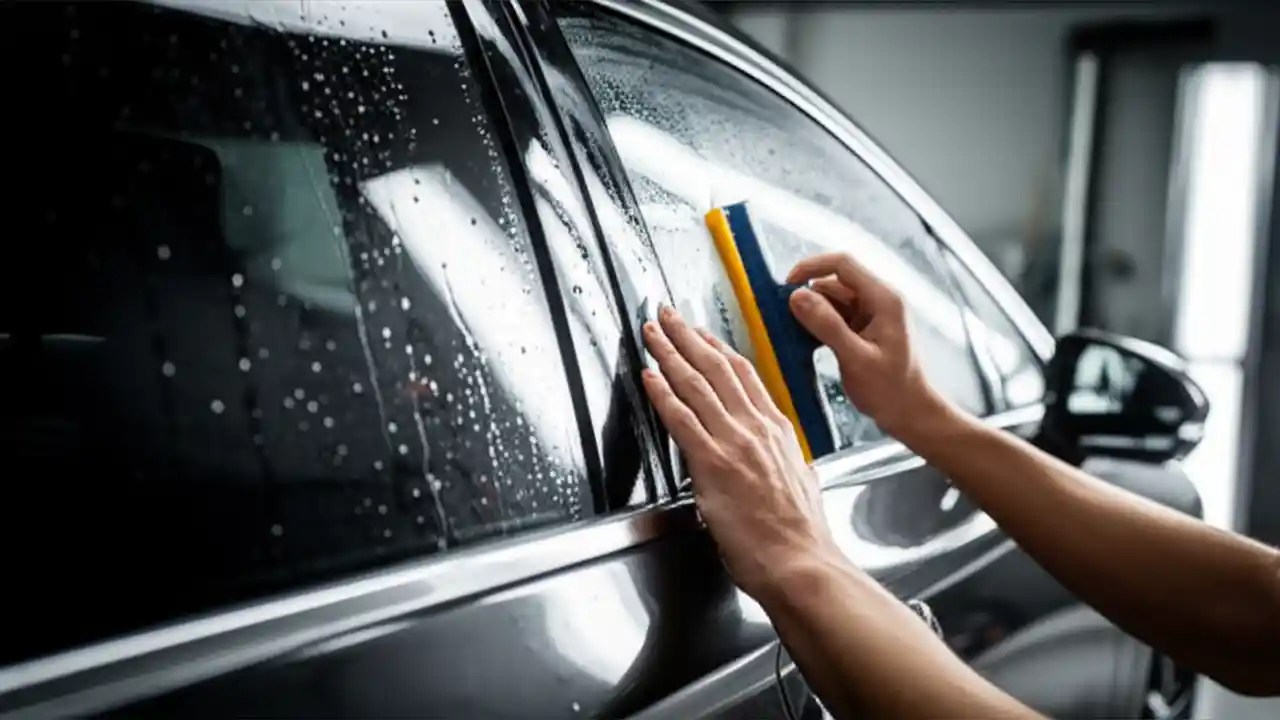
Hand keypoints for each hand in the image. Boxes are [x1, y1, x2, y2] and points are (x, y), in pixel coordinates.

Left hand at [641, 305, 839, 601]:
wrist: (802, 563)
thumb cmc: (801, 536)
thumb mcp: (803, 482)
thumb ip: (788, 462)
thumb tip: (785, 460)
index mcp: (778, 430)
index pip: (745, 375)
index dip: (719, 348)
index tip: (702, 332)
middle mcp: (757, 428)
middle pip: (717, 367)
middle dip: (688, 336)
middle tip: (667, 314)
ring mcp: (734, 443)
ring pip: (696, 384)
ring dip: (669, 353)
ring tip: (652, 331)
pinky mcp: (712, 465)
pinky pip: (681, 418)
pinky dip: (662, 393)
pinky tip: (648, 375)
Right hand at [786, 252, 948, 442]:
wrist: (911, 414)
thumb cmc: (890, 390)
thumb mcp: (855, 358)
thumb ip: (827, 326)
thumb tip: (796, 296)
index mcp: (883, 298)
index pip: (843, 264)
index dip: (811, 267)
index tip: (786, 286)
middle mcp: (879, 299)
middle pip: (835, 282)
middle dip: (808, 296)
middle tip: (784, 318)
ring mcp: (872, 314)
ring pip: (833, 300)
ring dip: (812, 312)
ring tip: (794, 334)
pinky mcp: (864, 328)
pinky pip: (836, 316)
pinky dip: (820, 324)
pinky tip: (808, 341)